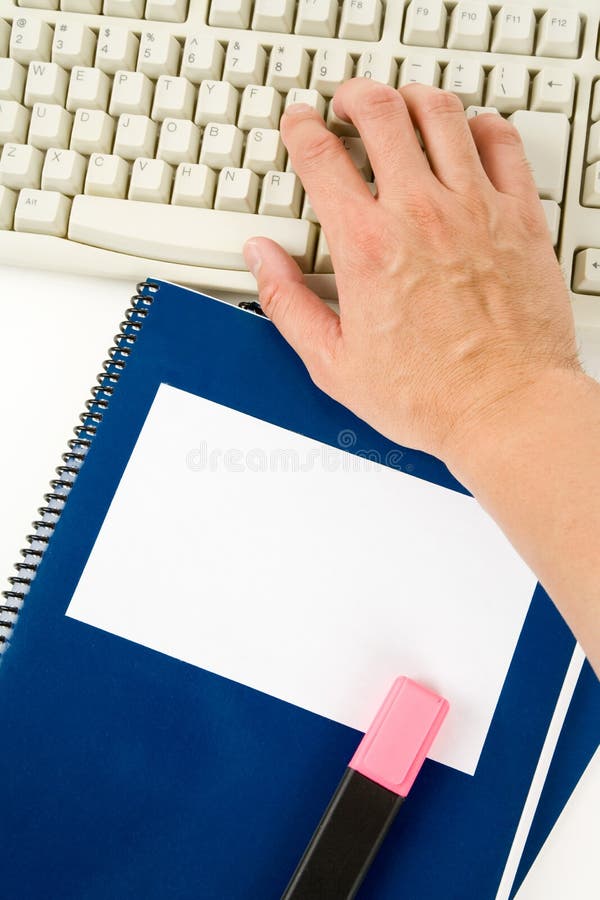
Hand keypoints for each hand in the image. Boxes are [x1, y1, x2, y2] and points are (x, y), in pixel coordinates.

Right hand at [243, 79, 579, 463]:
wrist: (505, 407)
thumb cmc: (428, 394)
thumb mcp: (333, 363)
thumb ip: (288, 304)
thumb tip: (262, 258)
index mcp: (366, 246)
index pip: (320, 156)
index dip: (301, 128)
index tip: (300, 124)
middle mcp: (419, 214)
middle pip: (380, 113)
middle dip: (355, 96)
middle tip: (348, 102)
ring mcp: (474, 209)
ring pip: (441, 114)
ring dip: (412, 98)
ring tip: (402, 105)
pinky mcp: (519, 217)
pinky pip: (502, 142)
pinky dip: (480, 125)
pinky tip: (469, 132)